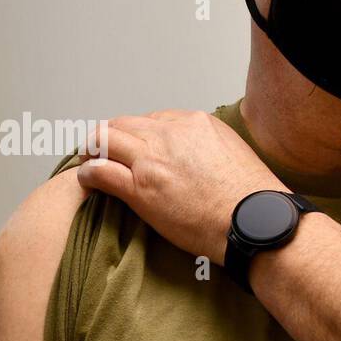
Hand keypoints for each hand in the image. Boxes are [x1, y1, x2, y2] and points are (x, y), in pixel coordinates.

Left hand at [74, 110, 284, 264]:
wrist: (253, 222)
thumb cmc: (250, 198)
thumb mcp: (231, 153)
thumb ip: (206, 146)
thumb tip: (193, 156)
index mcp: (194, 123)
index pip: (152, 119)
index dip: (139, 135)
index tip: (135, 149)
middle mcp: (170, 134)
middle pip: (123, 124)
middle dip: (110, 137)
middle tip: (103, 152)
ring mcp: (153, 160)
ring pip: (105, 139)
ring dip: (92, 150)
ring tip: (88, 163)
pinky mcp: (141, 188)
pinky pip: (100, 171)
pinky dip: (88, 174)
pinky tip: (87, 181)